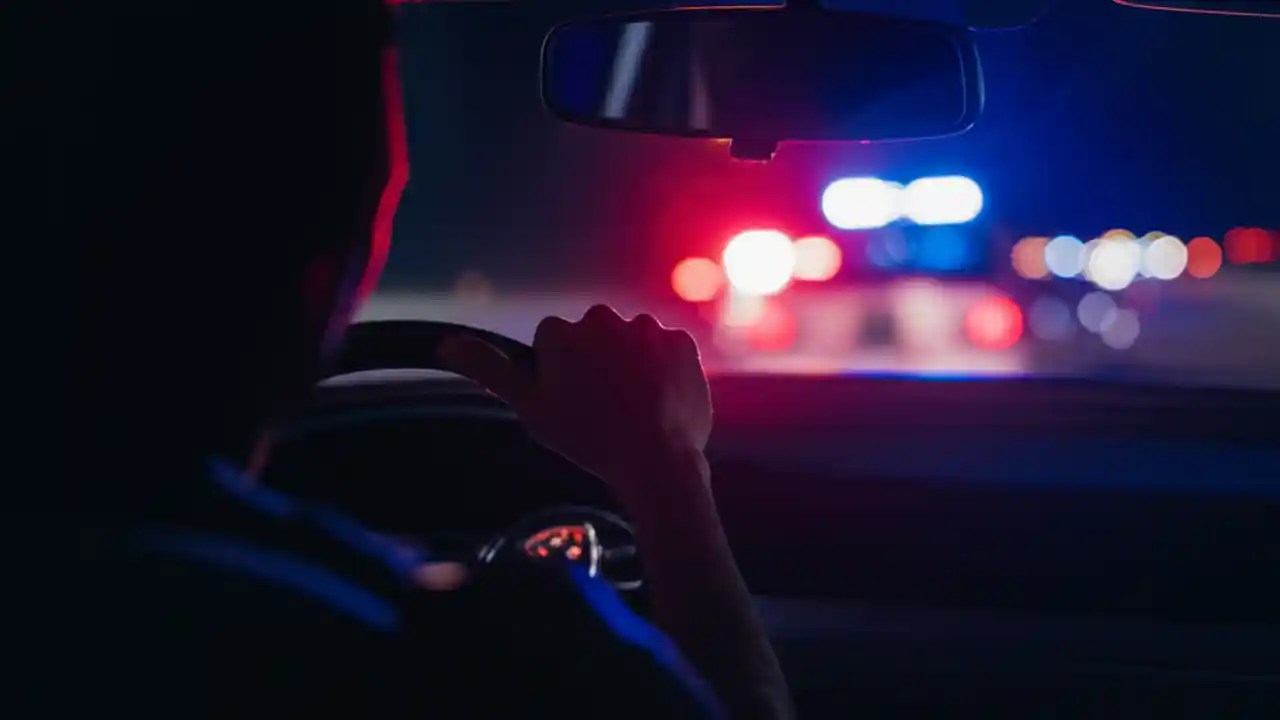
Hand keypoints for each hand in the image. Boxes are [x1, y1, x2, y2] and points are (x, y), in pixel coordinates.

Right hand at [439, 305, 711, 500]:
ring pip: (631, 344)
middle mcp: (602, 318)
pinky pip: (666, 352)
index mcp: (561, 332)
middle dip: (596, 363)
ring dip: (631, 366)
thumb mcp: (529, 408)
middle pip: (593, 338)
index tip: (571, 403)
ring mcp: (646, 328)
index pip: (553, 343)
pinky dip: (663, 372)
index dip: (559, 375)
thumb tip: (445, 343)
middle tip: (602, 408)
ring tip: (634, 409)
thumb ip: (490, 370)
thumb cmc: (587, 437)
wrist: (656, 458)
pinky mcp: (682, 343)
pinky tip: (659, 402)